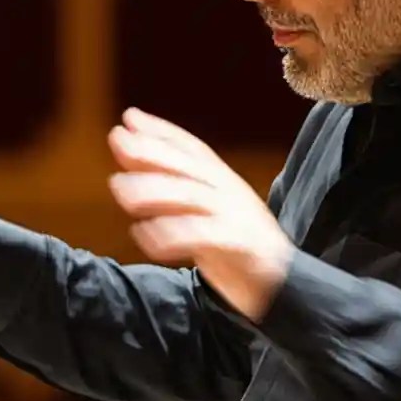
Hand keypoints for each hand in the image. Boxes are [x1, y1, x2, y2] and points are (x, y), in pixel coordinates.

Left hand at [107, 107, 295, 322]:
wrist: (283, 282)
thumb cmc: (234, 243)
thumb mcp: (205, 210)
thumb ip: (173, 187)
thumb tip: (134, 157)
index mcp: (223, 181)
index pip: (191, 147)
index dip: (161, 131)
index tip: (129, 117)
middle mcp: (228, 192)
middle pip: (187, 166)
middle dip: (152, 151)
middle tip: (117, 140)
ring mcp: (235, 217)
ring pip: (191, 197)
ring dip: (154, 191)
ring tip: (120, 189)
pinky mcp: (239, 246)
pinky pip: (203, 237)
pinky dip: (173, 235)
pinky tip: (146, 236)